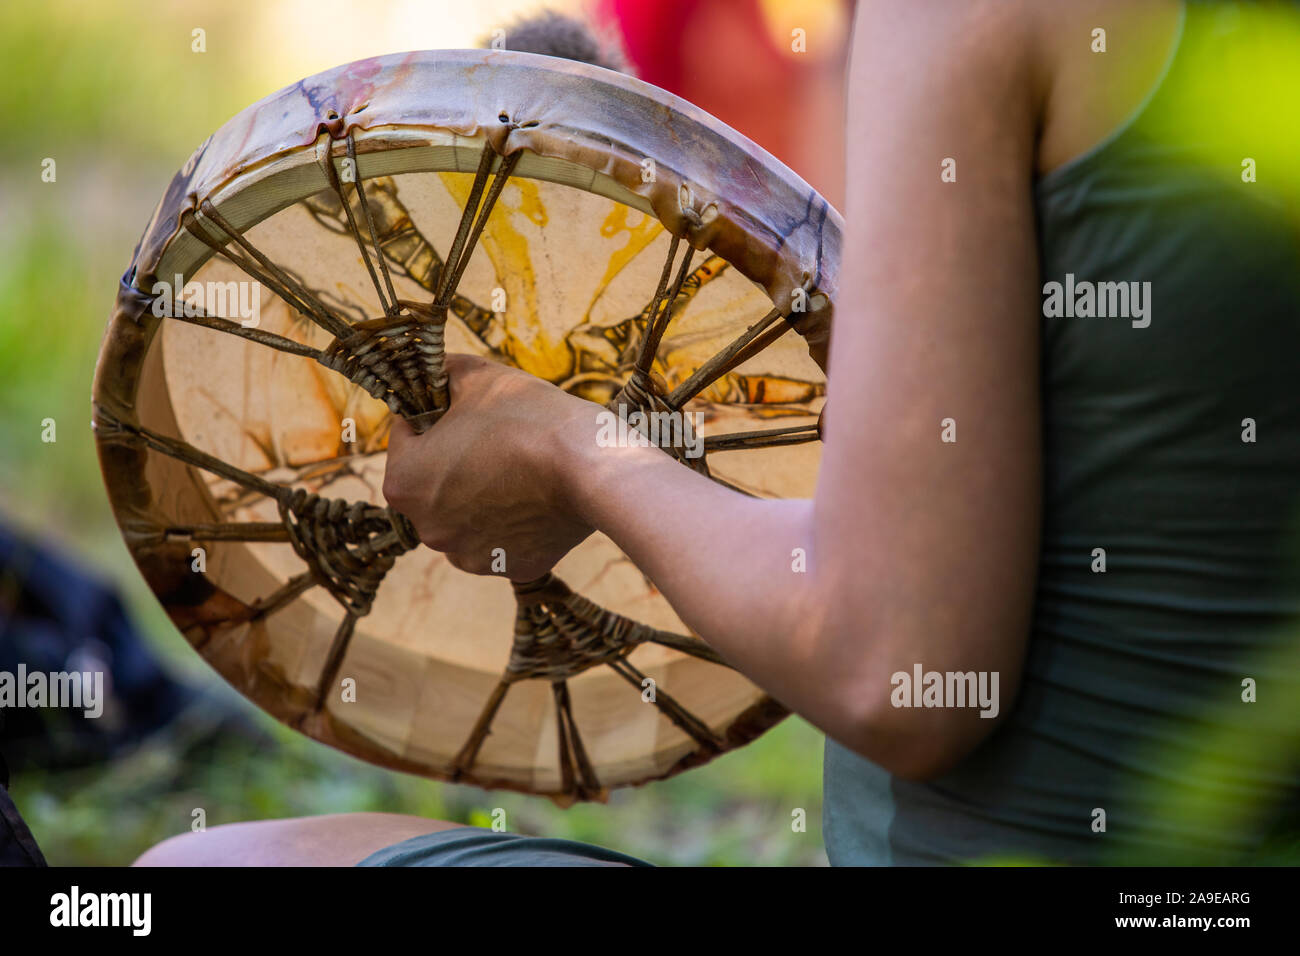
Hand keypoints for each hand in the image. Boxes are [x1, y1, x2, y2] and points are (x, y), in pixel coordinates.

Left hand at [382, 353, 596, 580]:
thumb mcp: (477, 376)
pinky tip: (536, 498)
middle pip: (434, 482)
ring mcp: (468, 554)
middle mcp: (427, 528)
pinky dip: (513, 521)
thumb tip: (433, 372)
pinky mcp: (509, 567)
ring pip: (465, 515)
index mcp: (404, 482)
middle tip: (495, 437)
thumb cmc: (528, 418)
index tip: (463, 408)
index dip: (432, 415)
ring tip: (518, 469)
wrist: (591, 467)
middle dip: (455, 460)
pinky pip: (502, 539)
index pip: (405, 437)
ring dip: (481, 494)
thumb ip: (441, 373)